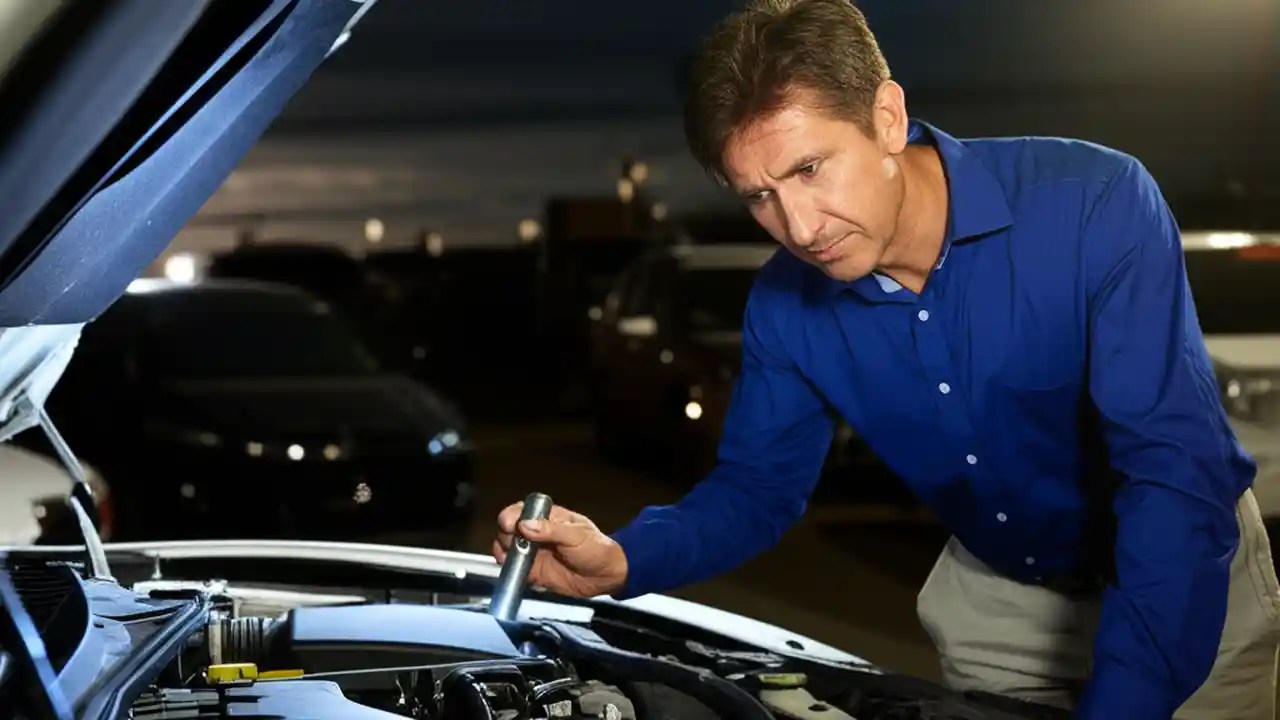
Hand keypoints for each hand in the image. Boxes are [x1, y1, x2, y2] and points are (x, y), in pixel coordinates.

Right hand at [493, 501, 627, 597]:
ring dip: (504, 552)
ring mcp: (534, 552)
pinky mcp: (534, 572)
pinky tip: (511, 570)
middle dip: (506, 535)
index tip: (508, 525)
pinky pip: (515, 569)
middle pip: (510, 529)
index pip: (522, 511)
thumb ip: (550, 530)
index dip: (511, 516)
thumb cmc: (595, 548)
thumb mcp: (576, 536)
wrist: (606, 575)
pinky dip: (509, 569)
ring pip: (508, 548)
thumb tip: (524, 524)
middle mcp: (536, 533)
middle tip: (512, 544)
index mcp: (547, 517)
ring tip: (509, 558)